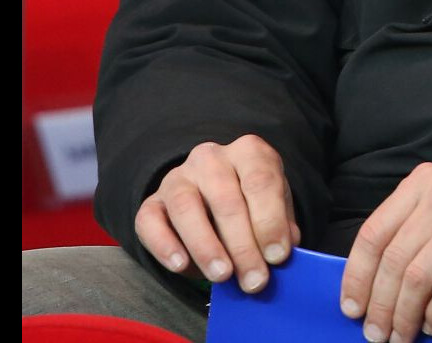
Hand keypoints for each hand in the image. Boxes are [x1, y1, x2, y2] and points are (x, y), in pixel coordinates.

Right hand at [134, 134, 300, 293]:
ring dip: (205, 245)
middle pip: (225, 198)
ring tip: (222, 275)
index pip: (260, 180)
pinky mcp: (152, 201)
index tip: (277, 256)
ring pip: (186, 206)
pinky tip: (180, 265)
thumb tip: (282, 250)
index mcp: (248, 151)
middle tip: (254, 279)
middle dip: (242, 245)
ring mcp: (178, 177)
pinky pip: (150, 221)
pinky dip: (163, 244)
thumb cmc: (252, 203)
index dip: (270, 220)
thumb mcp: (273, 206)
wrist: (213, 195)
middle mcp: (211, 157)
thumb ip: (280, 225)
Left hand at [339, 163, 431, 342]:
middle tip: (376, 335)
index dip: (357, 276)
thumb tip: (366, 286)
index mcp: (423, 181)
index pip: (374, 232)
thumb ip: (408, 231)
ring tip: (401, 337)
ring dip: (404, 317)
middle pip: (394, 260)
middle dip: (379, 306)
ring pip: (418, 278)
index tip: (351, 308)